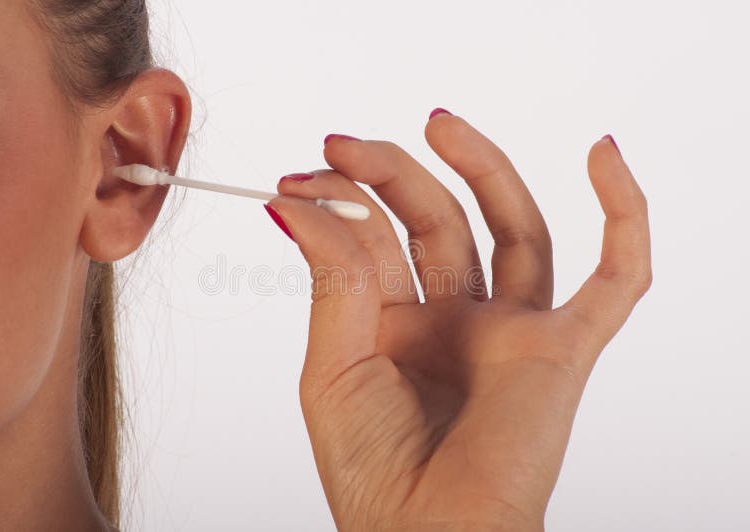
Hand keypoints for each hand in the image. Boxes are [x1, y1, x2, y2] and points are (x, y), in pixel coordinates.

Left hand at [266, 110, 651, 531]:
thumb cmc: (374, 475)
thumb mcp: (333, 366)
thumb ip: (332, 280)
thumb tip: (299, 201)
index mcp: (398, 326)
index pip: (377, 240)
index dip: (342, 202)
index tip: (300, 176)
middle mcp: (457, 320)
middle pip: (437, 222)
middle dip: (393, 176)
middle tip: (344, 142)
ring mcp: (514, 329)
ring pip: (514, 228)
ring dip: (483, 169)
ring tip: (439, 122)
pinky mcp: (565, 349)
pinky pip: (616, 278)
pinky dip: (623, 218)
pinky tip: (603, 156)